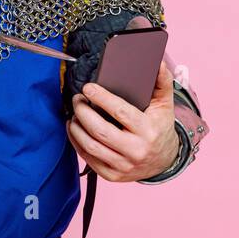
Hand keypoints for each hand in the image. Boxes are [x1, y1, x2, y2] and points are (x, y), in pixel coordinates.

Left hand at [66, 59, 180, 181]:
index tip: (88, 88)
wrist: (164, 161)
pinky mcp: (113, 176)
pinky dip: (77, 143)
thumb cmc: (160, 127)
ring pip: (91, 146)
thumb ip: (162, 82)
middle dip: (83, 112)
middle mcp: (136, 151)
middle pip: (100, 130)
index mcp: (148, 131)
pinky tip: (75, 130)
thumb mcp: (165, 105)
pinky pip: (89, 159)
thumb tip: (159, 62)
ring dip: (76, 128)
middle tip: (77, 99)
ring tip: (73, 113)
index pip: (120, 112)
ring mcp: (124, 166)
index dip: (101, 98)